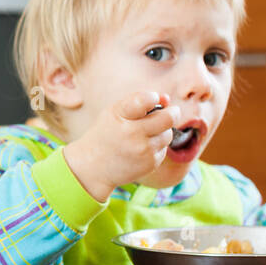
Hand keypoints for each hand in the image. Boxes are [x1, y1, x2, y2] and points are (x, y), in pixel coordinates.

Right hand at [62, 91, 179, 202]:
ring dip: (162, 131)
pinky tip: (141, 149)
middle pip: (169, 118)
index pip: (146, 99)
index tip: (153, 99)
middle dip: (173, 113)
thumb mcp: (114, 113)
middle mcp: (132, 133)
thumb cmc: (105, 134)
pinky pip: (164, 149)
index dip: (153, 97)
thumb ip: (139, 101)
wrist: (92, 168)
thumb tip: (167, 98)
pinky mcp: (150, 163)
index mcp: (120, 116)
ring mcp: (143, 150)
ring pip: (168, 134)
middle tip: (172, 112)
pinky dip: (156, 147)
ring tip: (146, 134)